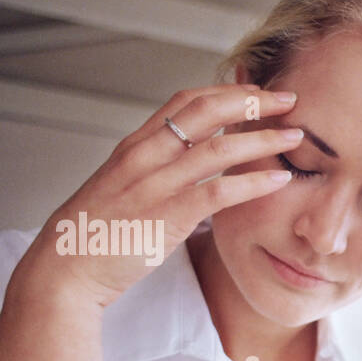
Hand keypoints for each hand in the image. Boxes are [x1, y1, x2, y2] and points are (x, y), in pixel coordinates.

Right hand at [20, 83, 303, 307]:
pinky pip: (220, 190)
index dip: (226, 91)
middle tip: (289, 99)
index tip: (257, 92)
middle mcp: (144, 156)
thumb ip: (153, 173)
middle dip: (252, 101)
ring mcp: (155, 183)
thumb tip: (187, 169)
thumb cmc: (96, 235)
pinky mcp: (167, 214)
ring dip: (264, 138)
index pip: (184, 101)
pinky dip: (254, 182)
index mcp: (134, 147)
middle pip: (205, 110)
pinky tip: (280, 180)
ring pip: (219, 147)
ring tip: (296, 136)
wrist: (65, 269)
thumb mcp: (123, 190)